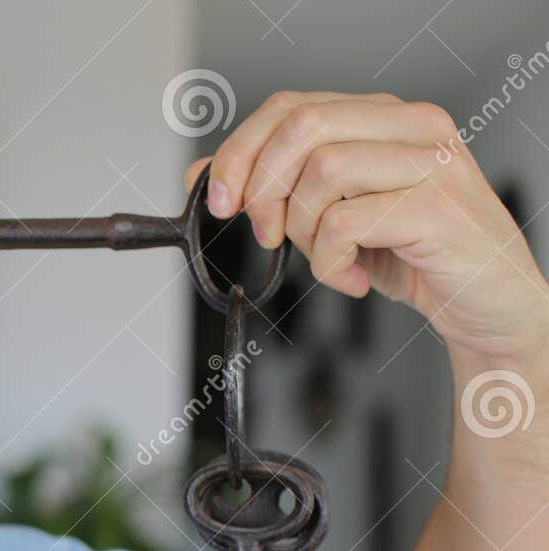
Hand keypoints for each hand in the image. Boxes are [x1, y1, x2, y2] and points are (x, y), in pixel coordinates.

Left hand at [185, 91, 548, 364]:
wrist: (487, 305)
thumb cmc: (415, 256)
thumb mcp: (333, 216)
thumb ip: (277, 187)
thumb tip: (203, 172)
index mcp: (384, 117)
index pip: (290, 107)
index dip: (240, 152)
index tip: (223, 201)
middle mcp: (412, 127)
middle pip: (301, 126)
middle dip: (263, 187)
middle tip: (270, 234)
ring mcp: (430, 164)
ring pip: (322, 171)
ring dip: (305, 231)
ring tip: (331, 259)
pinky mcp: (436, 208)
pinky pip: (347, 222)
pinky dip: (332, 263)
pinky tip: (355, 278)